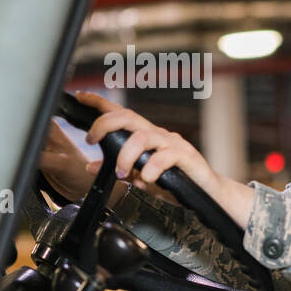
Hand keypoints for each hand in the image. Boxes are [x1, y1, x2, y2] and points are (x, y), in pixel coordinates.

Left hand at [78, 90, 222, 207]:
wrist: (209, 194)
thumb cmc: (177, 183)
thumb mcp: (141, 178)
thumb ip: (119, 169)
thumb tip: (91, 166)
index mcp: (146, 137)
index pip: (120, 114)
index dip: (100, 103)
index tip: (81, 96)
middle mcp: (157, 135)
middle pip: (128, 117)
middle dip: (104, 123)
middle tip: (91, 140)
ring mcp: (172, 143)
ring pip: (142, 137)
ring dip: (126, 155)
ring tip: (122, 173)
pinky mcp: (185, 156)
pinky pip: (164, 156)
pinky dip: (151, 168)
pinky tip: (147, 179)